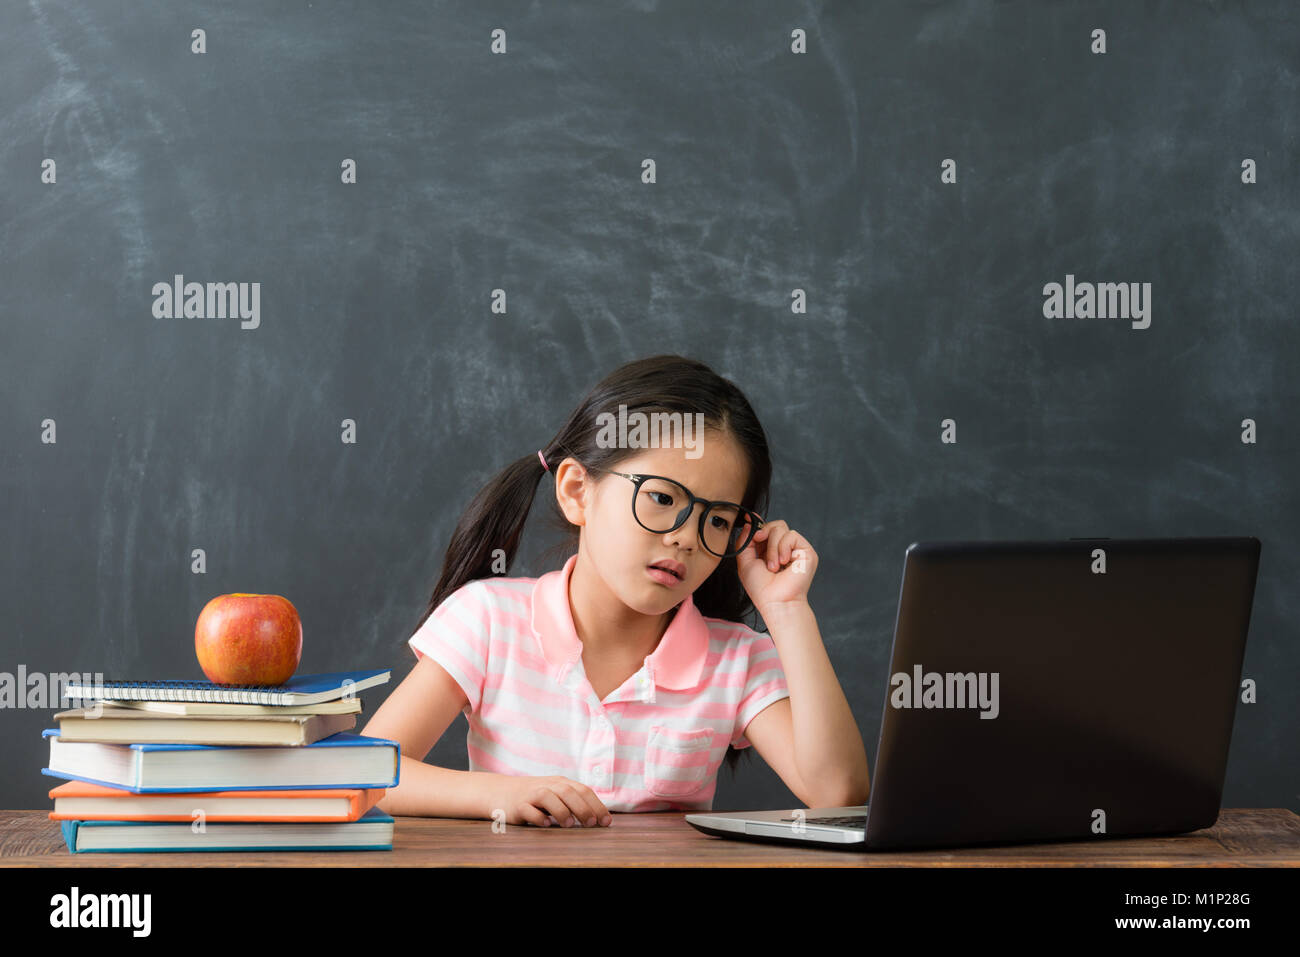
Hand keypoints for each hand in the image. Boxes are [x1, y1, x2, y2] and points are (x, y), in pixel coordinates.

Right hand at [490, 774, 612, 826]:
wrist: (502, 792)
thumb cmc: (536, 797)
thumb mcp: (556, 794)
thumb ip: (574, 801)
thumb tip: (600, 817)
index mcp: (561, 783)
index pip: (583, 790)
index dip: (596, 805)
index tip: (606, 822)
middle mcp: (548, 786)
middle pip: (568, 792)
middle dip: (582, 807)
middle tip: (591, 823)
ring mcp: (532, 794)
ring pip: (548, 797)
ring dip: (561, 810)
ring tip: (569, 824)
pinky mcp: (518, 805)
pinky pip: (528, 809)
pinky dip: (537, 816)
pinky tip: (545, 825)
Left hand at [734, 518, 817, 612]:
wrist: (776, 601)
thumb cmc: (761, 588)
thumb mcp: (745, 562)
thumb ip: (745, 542)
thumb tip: (749, 524)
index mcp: (768, 550)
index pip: (765, 528)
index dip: (757, 523)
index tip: (748, 518)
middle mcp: (783, 548)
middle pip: (773, 524)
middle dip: (763, 535)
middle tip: (760, 552)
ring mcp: (795, 548)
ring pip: (780, 528)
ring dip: (772, 548)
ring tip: (773, 567)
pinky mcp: (805, 551)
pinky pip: (791, 535)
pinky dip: (783, 548)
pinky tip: (784, 562)